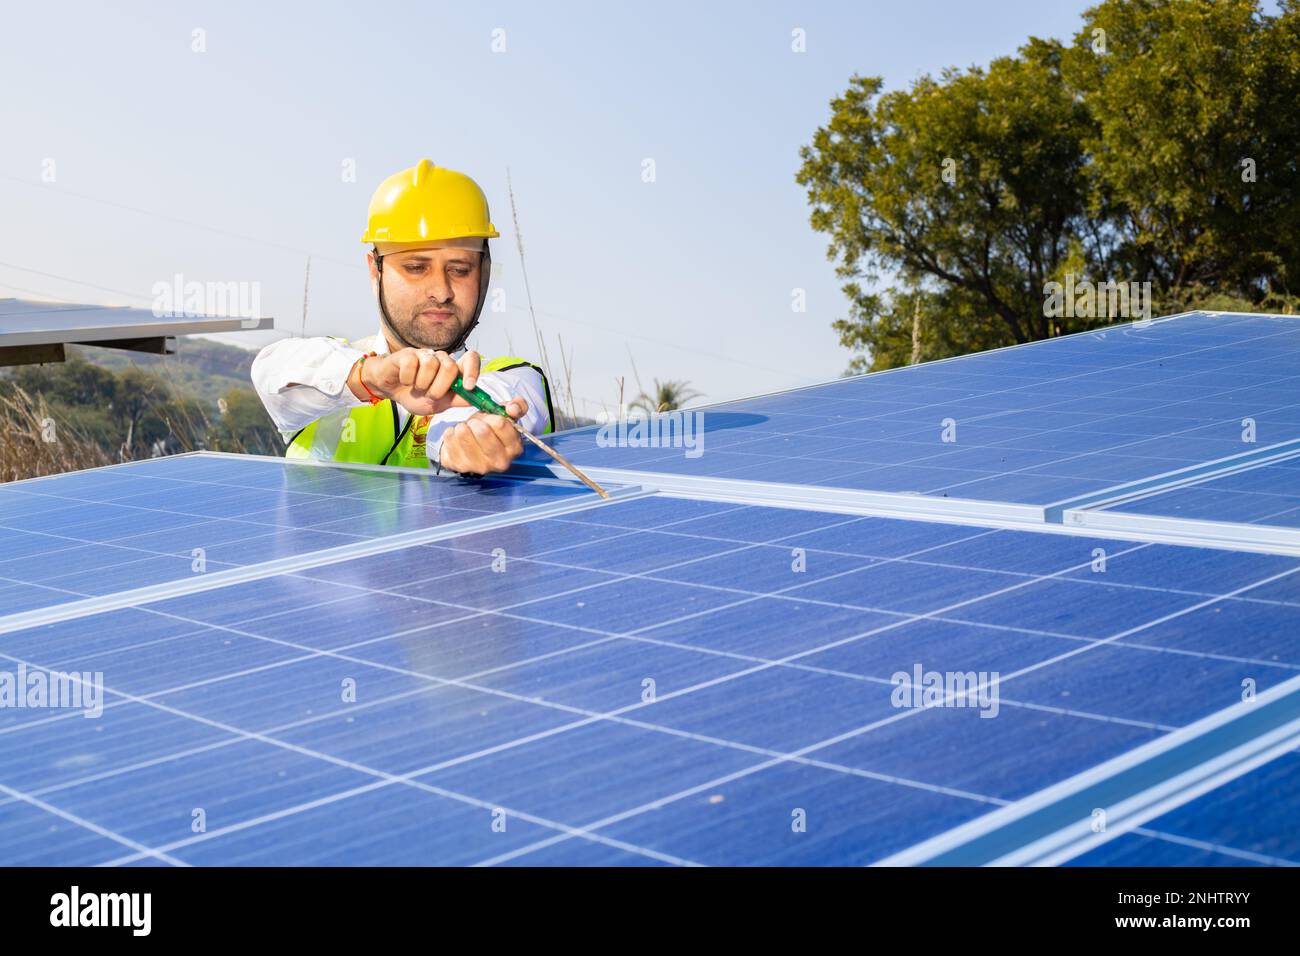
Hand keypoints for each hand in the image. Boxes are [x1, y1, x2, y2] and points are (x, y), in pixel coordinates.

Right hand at [353, 348, 480, 415]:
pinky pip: (411, 365)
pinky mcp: (407, 354)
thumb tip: (477, 400)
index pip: (471, 358)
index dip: (473, 370)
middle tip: (429, 395)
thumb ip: (457, 400)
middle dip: (439, 388)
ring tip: (416, 388)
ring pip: (431, 365)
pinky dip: (407, 379)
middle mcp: (441, 359)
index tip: (468, 387)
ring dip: (422, 384)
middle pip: (450, 367)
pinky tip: (405, 381)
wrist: (391, 392)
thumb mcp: (439, 404)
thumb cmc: (415, 396)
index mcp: (452, 370)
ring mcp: (424, 355)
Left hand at [439, 398, 529, 474]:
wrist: (472, 445)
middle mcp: (499, 462)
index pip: (500, 424)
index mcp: (514, 448)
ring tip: (466, 429)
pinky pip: (449, 439)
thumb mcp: (506, 415)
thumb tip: (512, 408)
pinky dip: (451, 433)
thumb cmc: (491, 430)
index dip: (492, 416)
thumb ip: (517, 406)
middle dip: (476, 421)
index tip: (489, 419)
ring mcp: (479, 467)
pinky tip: (456, 436)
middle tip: (475, 424)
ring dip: (462, 426)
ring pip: (463, 433)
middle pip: (482, 431)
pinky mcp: (459, 466)